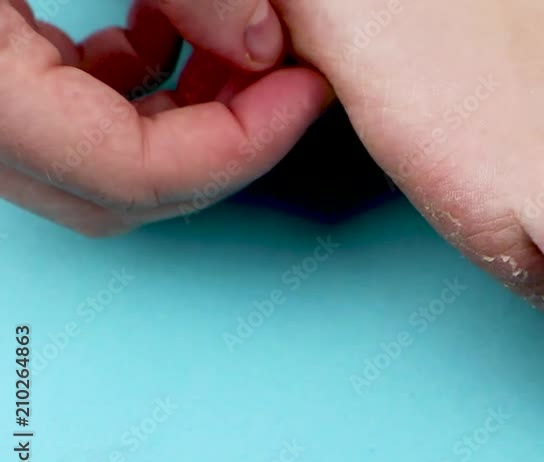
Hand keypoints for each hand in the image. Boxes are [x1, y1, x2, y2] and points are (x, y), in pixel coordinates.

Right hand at [0, 0, 331, 234]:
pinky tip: (167, 29)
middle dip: (227, 138)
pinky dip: (142, 88)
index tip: (305, 89)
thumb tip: (263, 39)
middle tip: (292, 76)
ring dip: (192, 114)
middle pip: (124, 189)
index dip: (238, 146)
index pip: (129, 175)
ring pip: (106, 165)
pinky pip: (77, 119)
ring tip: (242, 45)